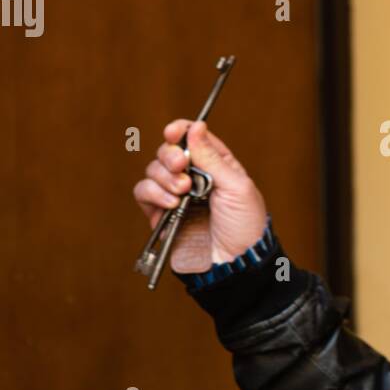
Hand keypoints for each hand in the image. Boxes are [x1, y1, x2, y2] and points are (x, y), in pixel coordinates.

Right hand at [132, 119, 268, 273]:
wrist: (234, 263)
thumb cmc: (245, 226)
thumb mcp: (237, 187)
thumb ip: (212, 157)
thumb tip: (196, 126)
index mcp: (216, 165)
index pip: (192, 138)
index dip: (180, 130)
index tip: (173, 131)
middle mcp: (193, 177)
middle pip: (168, 150)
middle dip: (170, 154)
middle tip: (181, 165)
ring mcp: (175, 195)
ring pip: (153, 169)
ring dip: (164, 176)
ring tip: (182, 191)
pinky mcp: (160, 214)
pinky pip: (143, 192)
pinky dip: (153, 193)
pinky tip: (171, 203)